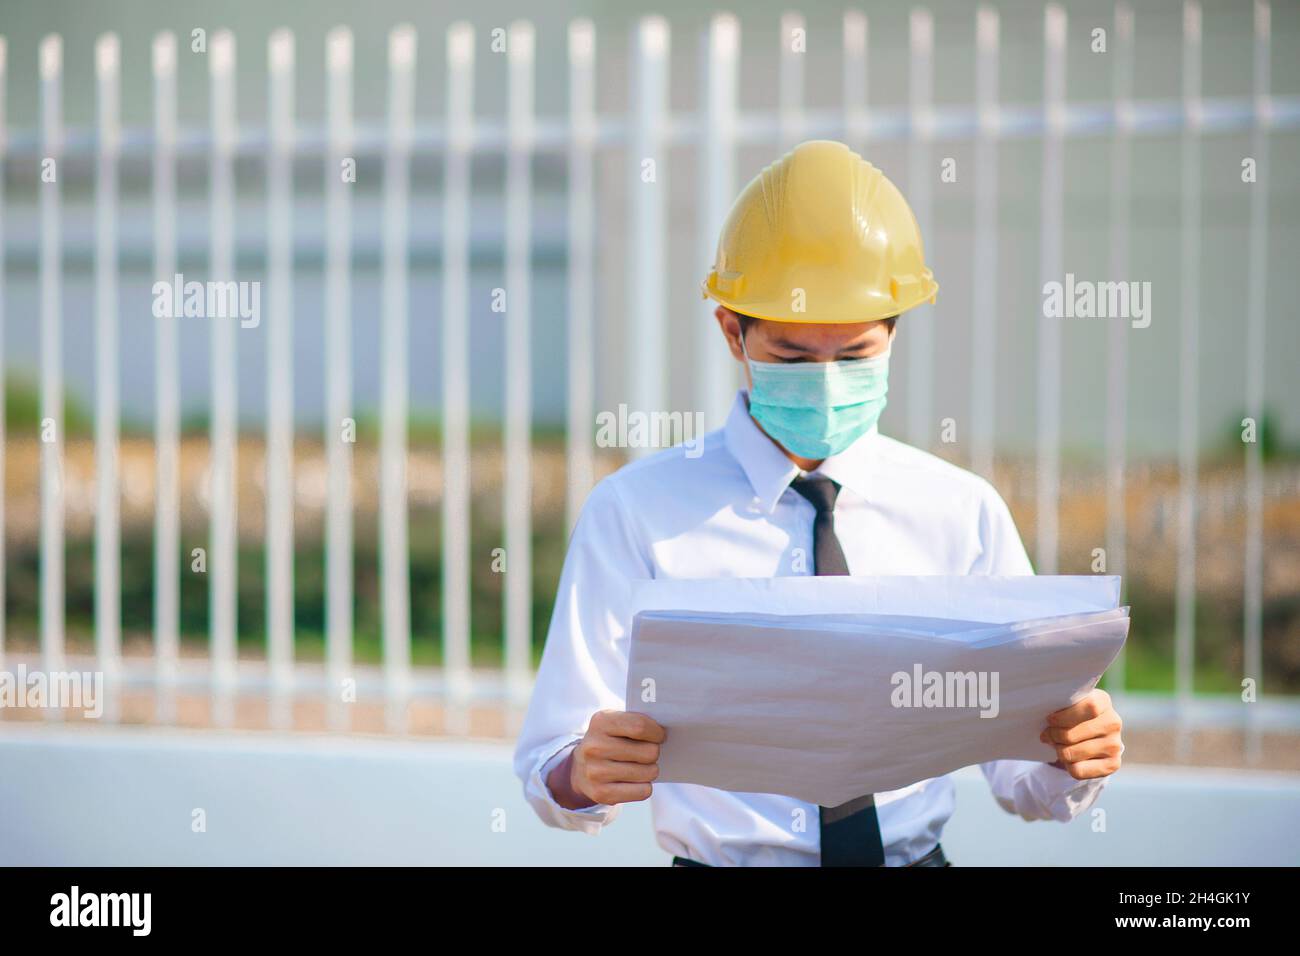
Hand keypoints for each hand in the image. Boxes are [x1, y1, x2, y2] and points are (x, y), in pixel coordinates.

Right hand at [547, 710, 665, 809]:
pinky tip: (634, 780)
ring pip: (648, 772)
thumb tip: (666, 732)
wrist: (580, 768)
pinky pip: (643, 791)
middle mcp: (595, 747)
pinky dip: (644, 786)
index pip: (640, 727)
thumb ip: (636, 721)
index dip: (657, 733)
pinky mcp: (602, 793)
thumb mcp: (615, 722)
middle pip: (648, 752)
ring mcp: (596, 772)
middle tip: (648, 752)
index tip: (659, 736)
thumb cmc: (609, 741)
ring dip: (651, 770)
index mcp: (601, 722)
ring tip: (640, 766)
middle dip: (654, 752)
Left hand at [1040, 688, 1123, 779]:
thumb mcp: (1069, 706)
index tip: (1049, 720)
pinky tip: (1071, 759)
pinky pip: (1078, 770)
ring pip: (1072, 754)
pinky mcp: (1113, 764)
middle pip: (1071, 735)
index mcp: (1102, 702)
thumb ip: (1061, 706)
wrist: (1092, 737)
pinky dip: (1068, 766)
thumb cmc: (1072, 717)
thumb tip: (1045, 716)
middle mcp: (1113, 723)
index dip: (1063, 717)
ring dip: (1059, 751)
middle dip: (1054, 736)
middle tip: (1047, 735)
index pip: (1088, 707)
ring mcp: (1114, 745)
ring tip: (1058, 745)